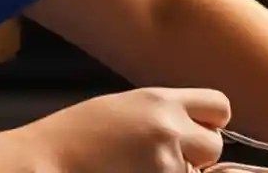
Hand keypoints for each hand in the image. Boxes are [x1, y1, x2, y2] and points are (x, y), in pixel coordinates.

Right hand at [22, 87, 231, 172]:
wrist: (47, 161)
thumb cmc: (76, 137)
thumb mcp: (124, 108)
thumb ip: (163, 114)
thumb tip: (194, 129)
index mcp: (160, 101)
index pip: (219, 106)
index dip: (208, 121)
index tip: (192, 131)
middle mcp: (169, 129)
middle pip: (214, 144)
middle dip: (196, 154)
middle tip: (159, 157)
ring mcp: (165, 164)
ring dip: (176, 172)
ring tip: (136, 167)